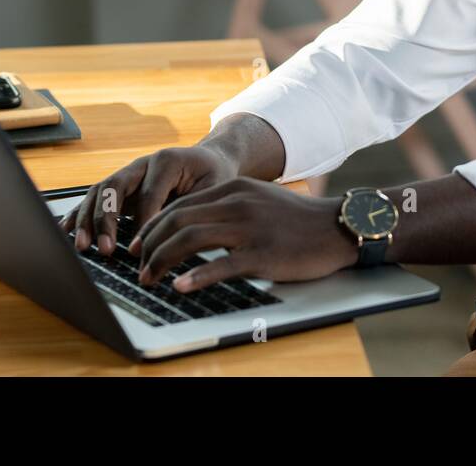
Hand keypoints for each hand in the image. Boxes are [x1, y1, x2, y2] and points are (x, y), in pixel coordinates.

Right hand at [59, 143, 239, 255]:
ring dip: (88, 219)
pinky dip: (79, 214)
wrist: (208, 160)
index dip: (142, 222)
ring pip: (99, 192)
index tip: (139, 249)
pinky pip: (94, 198)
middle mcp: (142, 164)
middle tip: (104, 248)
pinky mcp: (120, 186)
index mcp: (167, 161)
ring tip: (82, 246)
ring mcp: (127, 173)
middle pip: (115, 187)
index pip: (148, 193)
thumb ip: (192, 208)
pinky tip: (66, 231)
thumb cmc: (213, 176)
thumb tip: (168, 237)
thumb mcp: (213, 189)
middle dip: (106, 219)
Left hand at [132, 177, 358, 290]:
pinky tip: (180, 287)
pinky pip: (221, 265)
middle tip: (138, 266)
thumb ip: (227, 207)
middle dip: (149, 245)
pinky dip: (195, 276)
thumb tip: (192, 225)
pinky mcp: (263, 254)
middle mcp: (237, 204)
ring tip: (148, 279)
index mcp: (233, 190)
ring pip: (190, 239)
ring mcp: (250, 228)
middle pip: (177, 220)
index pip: (179, 206)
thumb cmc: (297, 219)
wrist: (337, 227)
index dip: (152, 227)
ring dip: (162, 260)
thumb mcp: (258, 199)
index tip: (139, 247)